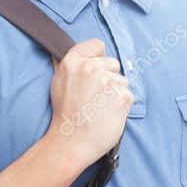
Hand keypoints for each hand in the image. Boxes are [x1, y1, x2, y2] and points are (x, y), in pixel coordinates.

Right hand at [46, 38, 132, 168]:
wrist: (72, 142)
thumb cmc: (65, 115)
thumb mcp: (58, 83)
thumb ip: (68, 65)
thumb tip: (70, 52)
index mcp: (73, 61)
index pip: (97, 45)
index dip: (98, 58)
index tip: (94, 72)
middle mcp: (91, 68)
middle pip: (113, 63)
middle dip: (107, 77)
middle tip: (94, 97)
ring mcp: (108, 82)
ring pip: (122, 80)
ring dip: (115, 92)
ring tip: (99, 107)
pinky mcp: (122, 97)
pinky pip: (128, 95)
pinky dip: (121, 105)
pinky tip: (108, 114)